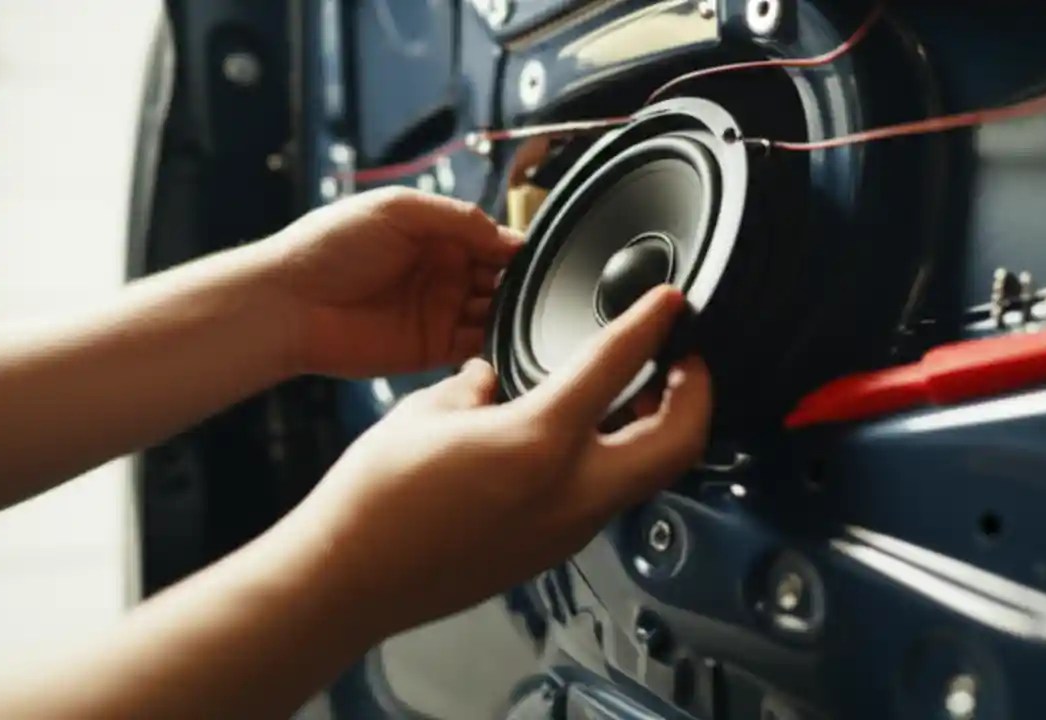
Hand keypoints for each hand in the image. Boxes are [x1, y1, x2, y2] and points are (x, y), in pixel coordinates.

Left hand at [265, 187, 521, 377]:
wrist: (288, 304)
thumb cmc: (330, 246)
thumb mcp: (397, 209)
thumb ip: (455, 217)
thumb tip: (504, 235)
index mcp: (435, 235)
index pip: (491, 240)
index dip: (513, 247)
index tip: (532, 255)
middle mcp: (441, 273)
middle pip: (499, 278)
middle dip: (516, 282)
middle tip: (528, 288)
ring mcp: (438, 312)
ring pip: (494, 313)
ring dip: (509, 312)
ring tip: (521, 313)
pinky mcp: (431, 349)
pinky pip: (475, 347)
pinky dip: (495, 343)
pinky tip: (507, 337)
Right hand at [280, 285, 710, 635]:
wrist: (347, 581)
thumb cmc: (374, 501)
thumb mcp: (424, 414)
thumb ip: (474, 387)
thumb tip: (493, 380)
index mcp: (537, 443)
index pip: (616, 366)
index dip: (650, 323)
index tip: (670, 303)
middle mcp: (568, 492)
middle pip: (679, 443)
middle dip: (698, 394)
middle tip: (683, 359)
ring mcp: (567, 530)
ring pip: (649, 476)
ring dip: (660, 430)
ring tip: (641, 393)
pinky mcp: (552, 551)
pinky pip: (609, 498)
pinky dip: (619, 460)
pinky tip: (585, 438)